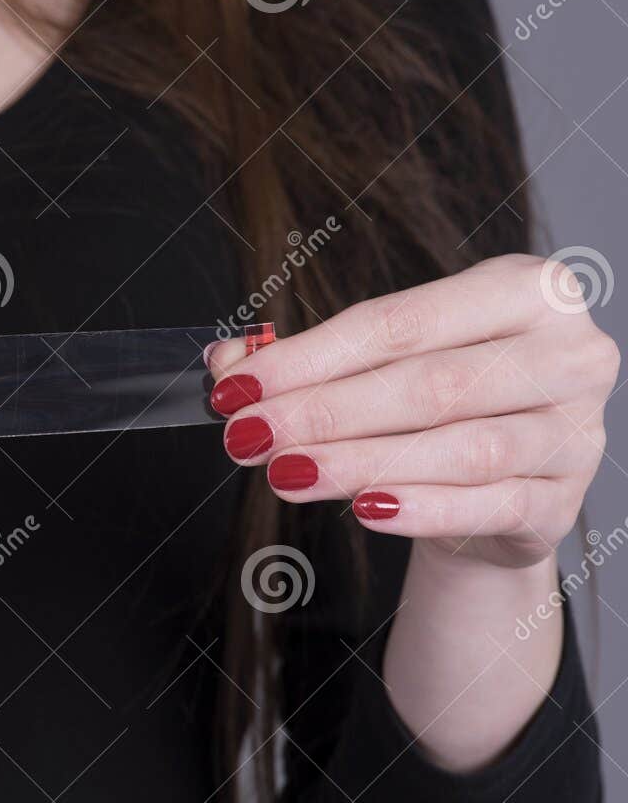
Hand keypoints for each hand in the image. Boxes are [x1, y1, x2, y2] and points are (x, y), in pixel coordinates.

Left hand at [207, 254, 618, 569]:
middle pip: (429, 385)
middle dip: (322, 413)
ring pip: (460, 448)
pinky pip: (488, 505)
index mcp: (527, 291)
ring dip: (358, 462)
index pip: (401, 323)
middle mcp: (567, 353)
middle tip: (247, 436)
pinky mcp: (565, 501)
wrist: (504, 485)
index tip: (237, 386)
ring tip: (286, 473)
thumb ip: (307, 359)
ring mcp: (576, 430)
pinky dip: (421, 509)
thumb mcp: (383, 363)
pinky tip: (364, 511)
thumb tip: (226, 361)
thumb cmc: (442, 403)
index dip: (310, 357)